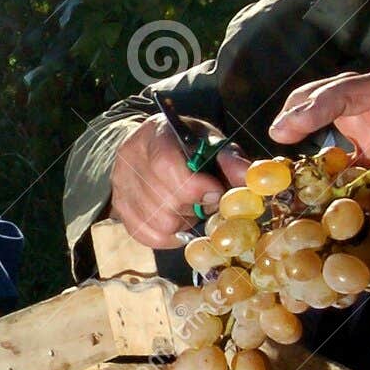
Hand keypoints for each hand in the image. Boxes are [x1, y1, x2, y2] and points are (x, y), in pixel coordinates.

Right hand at [109, 115, 251, 248]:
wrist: (155, 145)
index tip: (214, 191)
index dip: (193, 185)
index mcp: (154, 134)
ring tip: (188, 207)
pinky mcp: (119, 207)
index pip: (165, 164)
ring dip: (182, 222)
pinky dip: (168, 235)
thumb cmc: (188, 145)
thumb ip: (230, 160)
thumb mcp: (211, 143)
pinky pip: (146, 234)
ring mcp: (120, 184)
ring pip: (157, 222)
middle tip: (204, 199)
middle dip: (192, 206)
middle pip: (164, 199)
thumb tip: (249, 178)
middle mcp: (130, 157)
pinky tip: (177, 220)